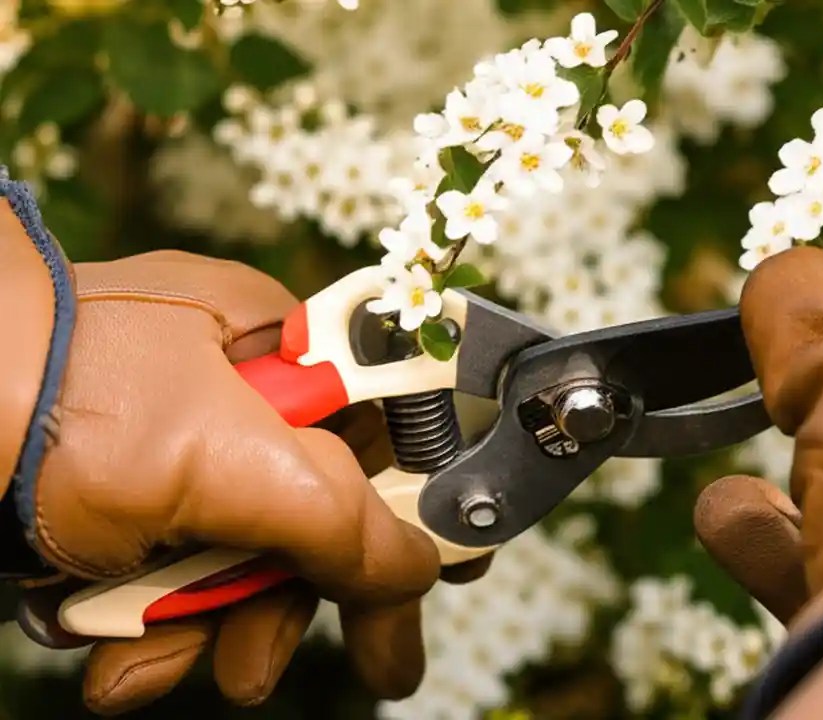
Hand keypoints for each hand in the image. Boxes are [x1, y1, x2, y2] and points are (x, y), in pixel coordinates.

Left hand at [19, 251, 445, 714]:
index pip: (387, 434)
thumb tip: (423, 567)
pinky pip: (171, 580)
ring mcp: (177, 454)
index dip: (413, 510)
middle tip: (260, 670)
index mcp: (283, 355)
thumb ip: (341, 520)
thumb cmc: (62, 397)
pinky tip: (115, 660)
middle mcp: (238, 401)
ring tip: (141, 672)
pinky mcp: (123, 506)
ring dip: (199, 633)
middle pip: (312, 520)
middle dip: (281, 606)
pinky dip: (147, 630)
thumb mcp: (225, 461)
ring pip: (237, 564)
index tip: (438, 579)